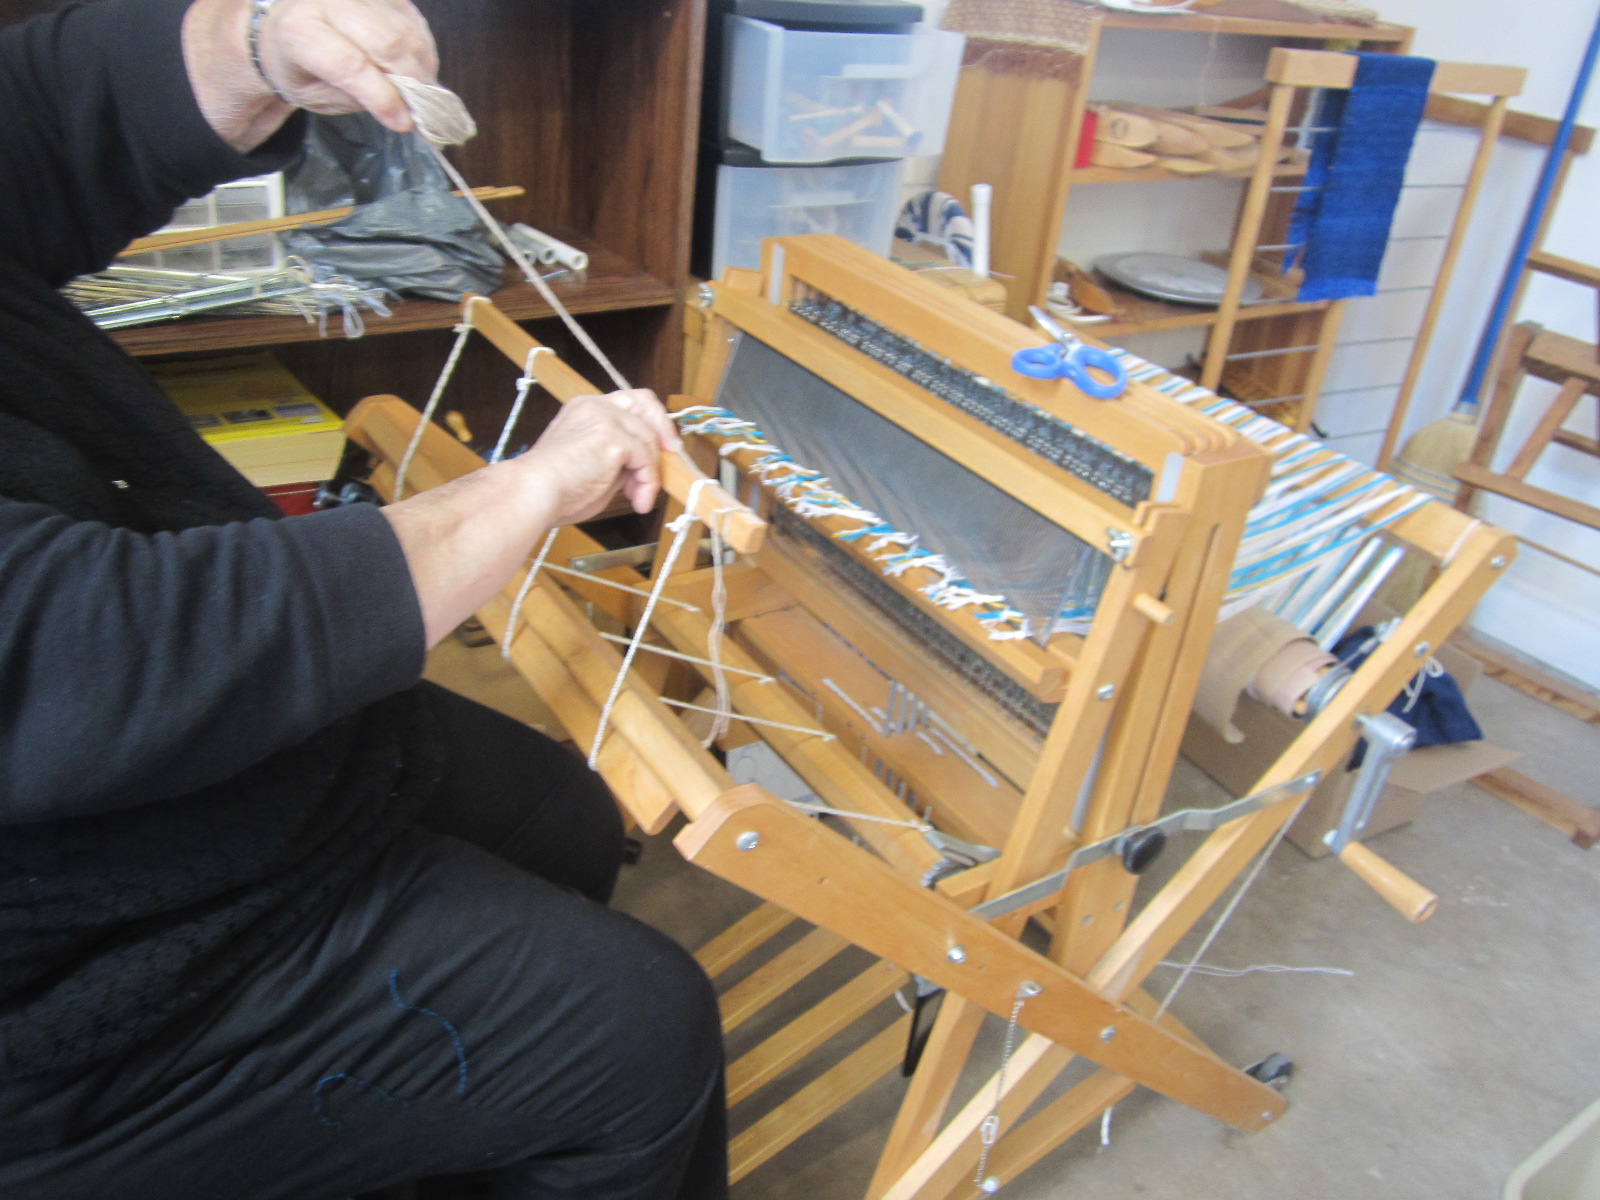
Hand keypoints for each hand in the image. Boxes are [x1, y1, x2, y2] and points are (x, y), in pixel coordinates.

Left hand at [252, 0, 438, 131]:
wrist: (289, 27)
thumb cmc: (300, 67)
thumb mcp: (315, 95)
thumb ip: (356, 98)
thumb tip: (403, 112)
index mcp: (299, 31)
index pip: (350, 65)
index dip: (382, 97)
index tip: (404, 122)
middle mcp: (328, 2)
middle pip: (386, 43)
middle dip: (410, 83)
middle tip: (420, 110)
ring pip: (406, 32)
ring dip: (420, 69)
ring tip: (419, 92)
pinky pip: (415, 23)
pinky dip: (422, 52)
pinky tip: (415, 69)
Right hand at [510, 389, 682, 526]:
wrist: (533, 493)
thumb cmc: (554, 488)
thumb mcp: (593, 465)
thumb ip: (618, 458)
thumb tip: (643, 467)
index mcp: (585, 408)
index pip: (628, 402)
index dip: (649, 421)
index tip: (661, 448)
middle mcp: (595, 405)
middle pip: (644, 401)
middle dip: (662, 430)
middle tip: (671, 459)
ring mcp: (605, 417)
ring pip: (648, 439)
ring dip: (650, 473)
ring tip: (638, 499)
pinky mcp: (613, 437)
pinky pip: (645, 459)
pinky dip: (647, 482)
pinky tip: (637, 501)